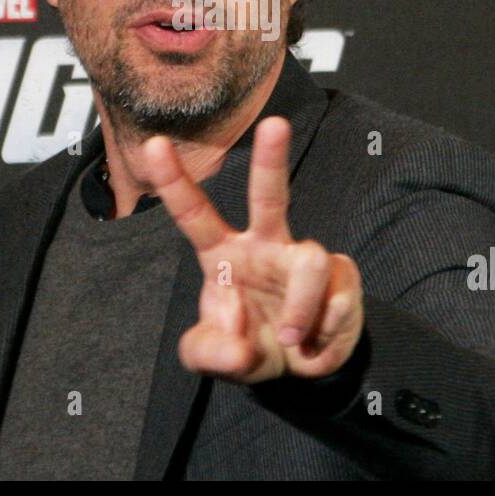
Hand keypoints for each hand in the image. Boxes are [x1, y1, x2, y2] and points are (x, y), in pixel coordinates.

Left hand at [141, 116, 364, 384]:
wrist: (297, 371)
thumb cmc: (245, 347)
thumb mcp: (209, 357)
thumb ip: (208, 353)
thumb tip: (237, 336)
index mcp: (224, 254)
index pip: (194, 214)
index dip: (174, 181)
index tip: (152, 145)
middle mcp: (265, 245)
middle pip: (270, 194)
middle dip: (272, 159)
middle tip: (275, 123)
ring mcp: (305, 258)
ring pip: (311, 263)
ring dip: (300, 312)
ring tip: (291, 339)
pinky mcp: (342, 276)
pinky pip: (338, 298)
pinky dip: (324, 333)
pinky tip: (315, 341)